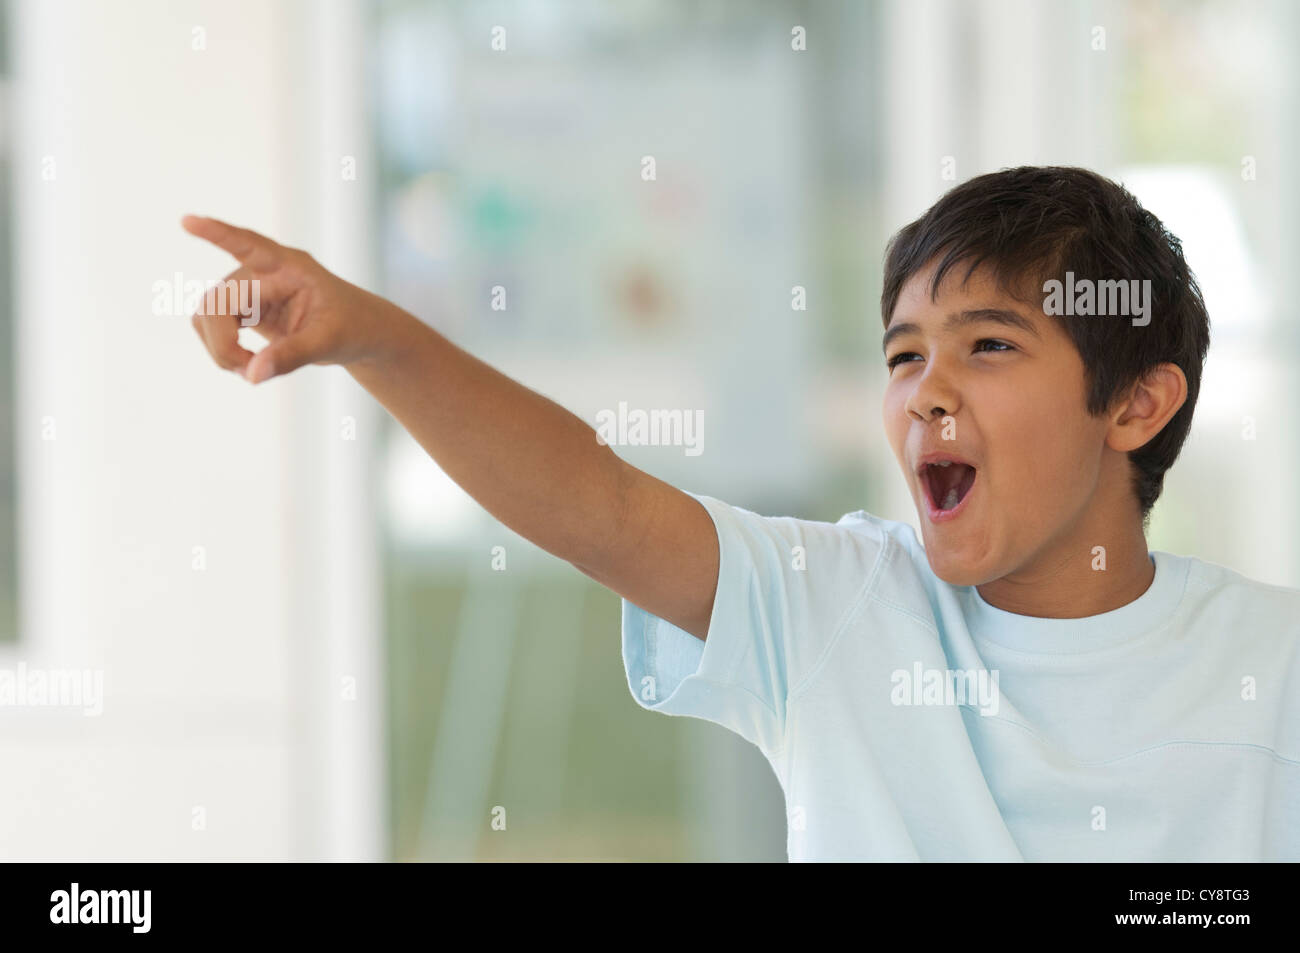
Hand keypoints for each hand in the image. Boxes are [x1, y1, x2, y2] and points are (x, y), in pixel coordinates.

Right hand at [181, 215, 388, 383]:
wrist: (357, 331)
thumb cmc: (351, 327)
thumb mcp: (329, 342)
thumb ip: (292, 356)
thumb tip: (252, 376)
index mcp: (291, 267)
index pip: (251, 245)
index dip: (218, 234)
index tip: (188, 221)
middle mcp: (264, 272)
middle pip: (217, 301)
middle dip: (223, 343)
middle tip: (248, 372)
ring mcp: (248, 289)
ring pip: (207, 315)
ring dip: (220, 348)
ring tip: (251, 370)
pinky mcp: (241, 308)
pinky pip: (211, 326)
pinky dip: (222, 349)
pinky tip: (247, 364)